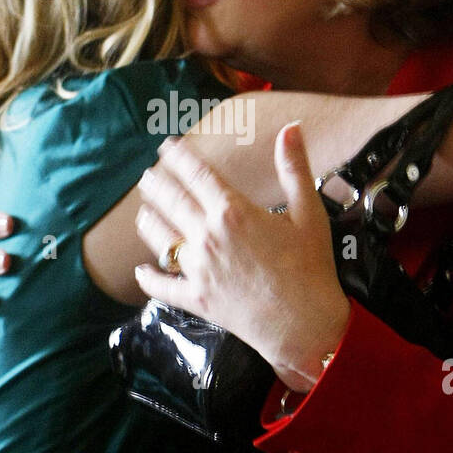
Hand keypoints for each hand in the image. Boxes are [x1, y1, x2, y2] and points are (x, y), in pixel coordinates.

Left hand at [133, 123, 349, 392]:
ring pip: (160, 238)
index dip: (179, 156)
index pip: (197, 174)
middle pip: (171, 201)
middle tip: (147, 175)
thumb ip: (295, 168)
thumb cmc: (310, 267)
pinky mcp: (196, 298)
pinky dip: (149, 278)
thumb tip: (291, 128)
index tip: (167, 145)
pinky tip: (142, 271)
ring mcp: (198, 269)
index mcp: (233, 212)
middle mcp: (208, 236)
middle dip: (156, 184)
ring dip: (149, 221)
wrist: (305, 324)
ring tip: (143, 210)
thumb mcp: (309, 213)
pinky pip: (163, 286)